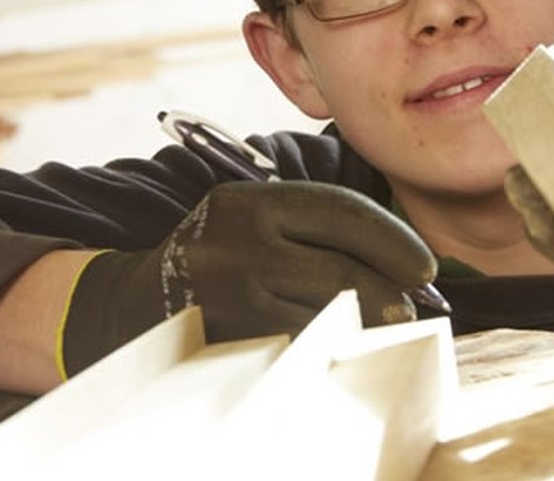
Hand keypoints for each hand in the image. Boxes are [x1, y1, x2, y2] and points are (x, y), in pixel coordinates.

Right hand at [59, 181, 436, 373]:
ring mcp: (231, 295)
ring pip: (328, 316)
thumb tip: (404, 260)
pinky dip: (332, 351)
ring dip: (368, 330)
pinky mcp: (227, 340)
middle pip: (344, 271)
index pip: (343, 213)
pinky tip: (343, 350)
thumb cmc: (216, 261)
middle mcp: (239, 242)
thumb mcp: (250, 220)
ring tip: (384, 332)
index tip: (423, 268)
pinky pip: (301, 349)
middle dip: (391, 296)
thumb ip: (311, 228)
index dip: (394, 242)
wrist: (130, 307)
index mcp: (251, 201)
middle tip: (411, 311)